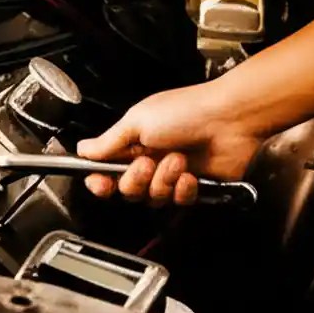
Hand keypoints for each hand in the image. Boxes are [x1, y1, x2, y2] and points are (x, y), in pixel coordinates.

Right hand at [76, 82, 262, 205]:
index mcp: (131, 142)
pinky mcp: (193, 186)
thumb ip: (108, 142)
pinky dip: (183, 189)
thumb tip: (83, 149)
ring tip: (178, 160)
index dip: (100, 181)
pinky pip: (178, 201)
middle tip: (147, 162)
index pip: (104, 170)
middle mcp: (148, 159)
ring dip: (163, 181)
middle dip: (135, 179)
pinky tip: (190, 174)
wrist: (230, 119)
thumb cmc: (187, 111)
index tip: (100, 183)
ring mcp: (170, 174)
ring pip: (152, 197)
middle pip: (126, 189)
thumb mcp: (137, 121)